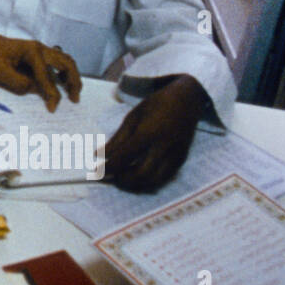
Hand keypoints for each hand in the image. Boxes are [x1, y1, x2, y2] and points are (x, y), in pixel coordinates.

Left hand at [0, 31, 80, 110]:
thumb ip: (18, 82)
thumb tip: (34, 89)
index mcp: (31, 51)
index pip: (47, 76)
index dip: (51, 94)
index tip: (52, 109)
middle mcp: (40, 48)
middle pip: (66, 62)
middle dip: (73, 81)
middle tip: (75, 99)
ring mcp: (41, 50)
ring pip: (65, 60)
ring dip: (72, 75)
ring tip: (74, 92)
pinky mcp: (38, 54)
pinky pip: (58, 61)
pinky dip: (65, 72)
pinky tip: (63, 83)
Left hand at [103, 76, 209, 191]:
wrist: (187, 100)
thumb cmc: (156, 105)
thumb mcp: (133, 116)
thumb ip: (117, 138)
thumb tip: (99, 155)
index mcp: (149, 132)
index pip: (125, 157)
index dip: (109, 168)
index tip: (97, 172)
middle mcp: (164, 147)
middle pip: (142, 174)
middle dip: (123, 180)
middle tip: (111, 177)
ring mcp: (176, 155)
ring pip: (154, 181)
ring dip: (136, 184)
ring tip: (122, 177)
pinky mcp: (181, 160)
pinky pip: (163, 178)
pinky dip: (148, 181)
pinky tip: (137, 175)